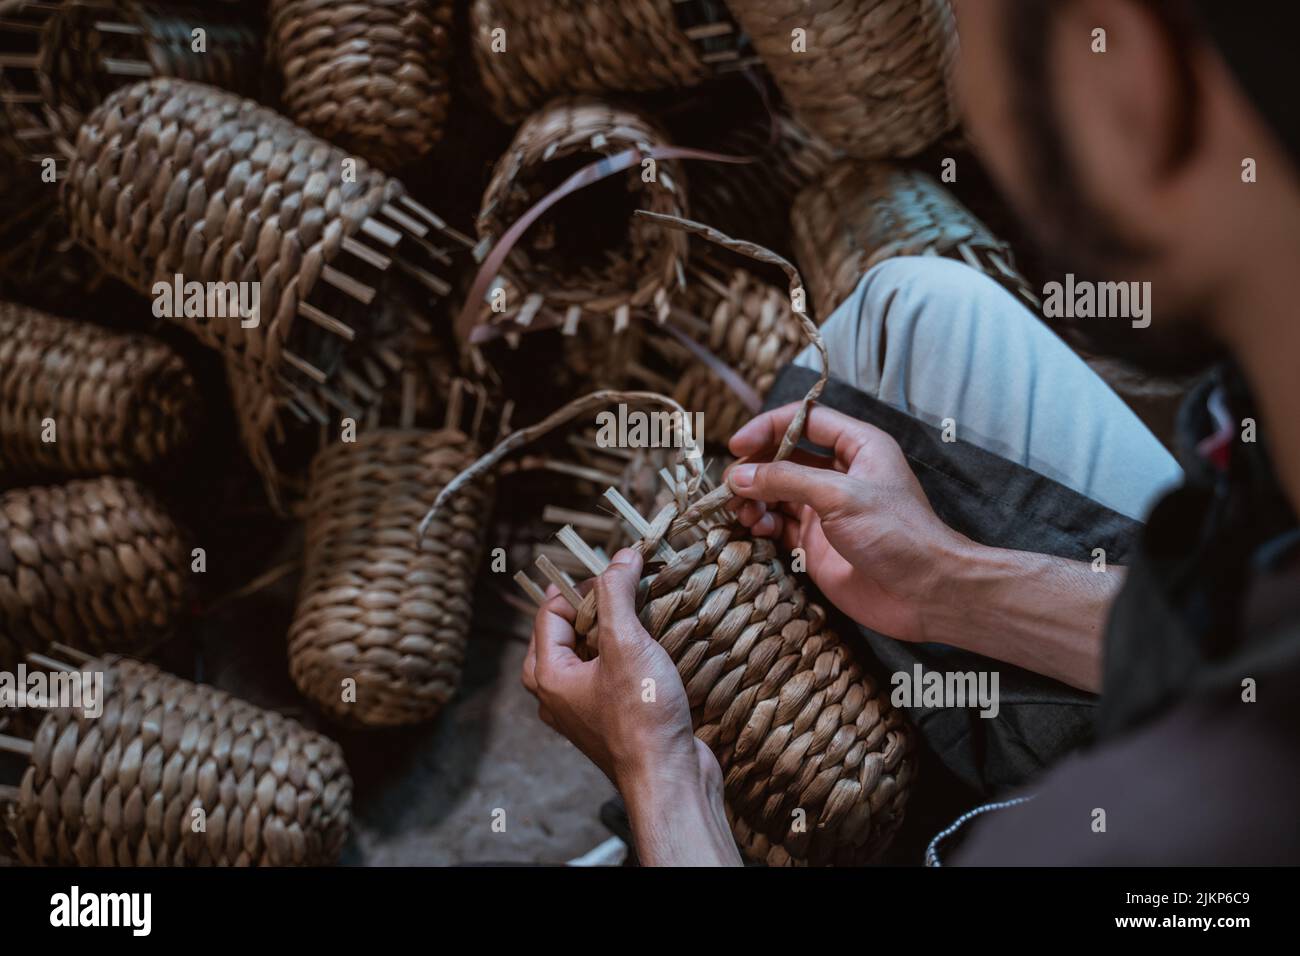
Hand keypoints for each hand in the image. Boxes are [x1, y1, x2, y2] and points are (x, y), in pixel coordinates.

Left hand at [521, 549, 708, 792]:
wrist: (670, 780)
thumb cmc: (643, 717)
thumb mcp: (627, 644)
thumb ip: (618, 595)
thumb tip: (621, 557)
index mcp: (550, 677)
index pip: (549, 614)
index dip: (580, 587)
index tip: (613, 574)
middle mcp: (560, 696)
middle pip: (565, 635)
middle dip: (595, 610)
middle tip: (624, 593)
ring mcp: (586, 712)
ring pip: (590, 657)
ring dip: (614, 633)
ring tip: (643, 617)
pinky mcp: (614, 722)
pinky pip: (610, 678)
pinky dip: (628, 659)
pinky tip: (655, 652)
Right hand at [727, 402, 974, 643]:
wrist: (925, 594)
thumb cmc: (896, 534)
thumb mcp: (840, 496)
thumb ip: (787, 480)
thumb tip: (739, 476)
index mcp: (857, 446)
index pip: (805, 420)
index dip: (768, 428)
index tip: (737, 445)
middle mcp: (840, 474)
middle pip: (784, 456)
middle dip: (755, 468)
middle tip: (731, 487)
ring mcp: (826, 510)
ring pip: (776, 492)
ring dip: (754, 498)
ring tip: (742, 512)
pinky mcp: (816, 544)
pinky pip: (778, 525)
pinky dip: (761, 524)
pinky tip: (756, 529)